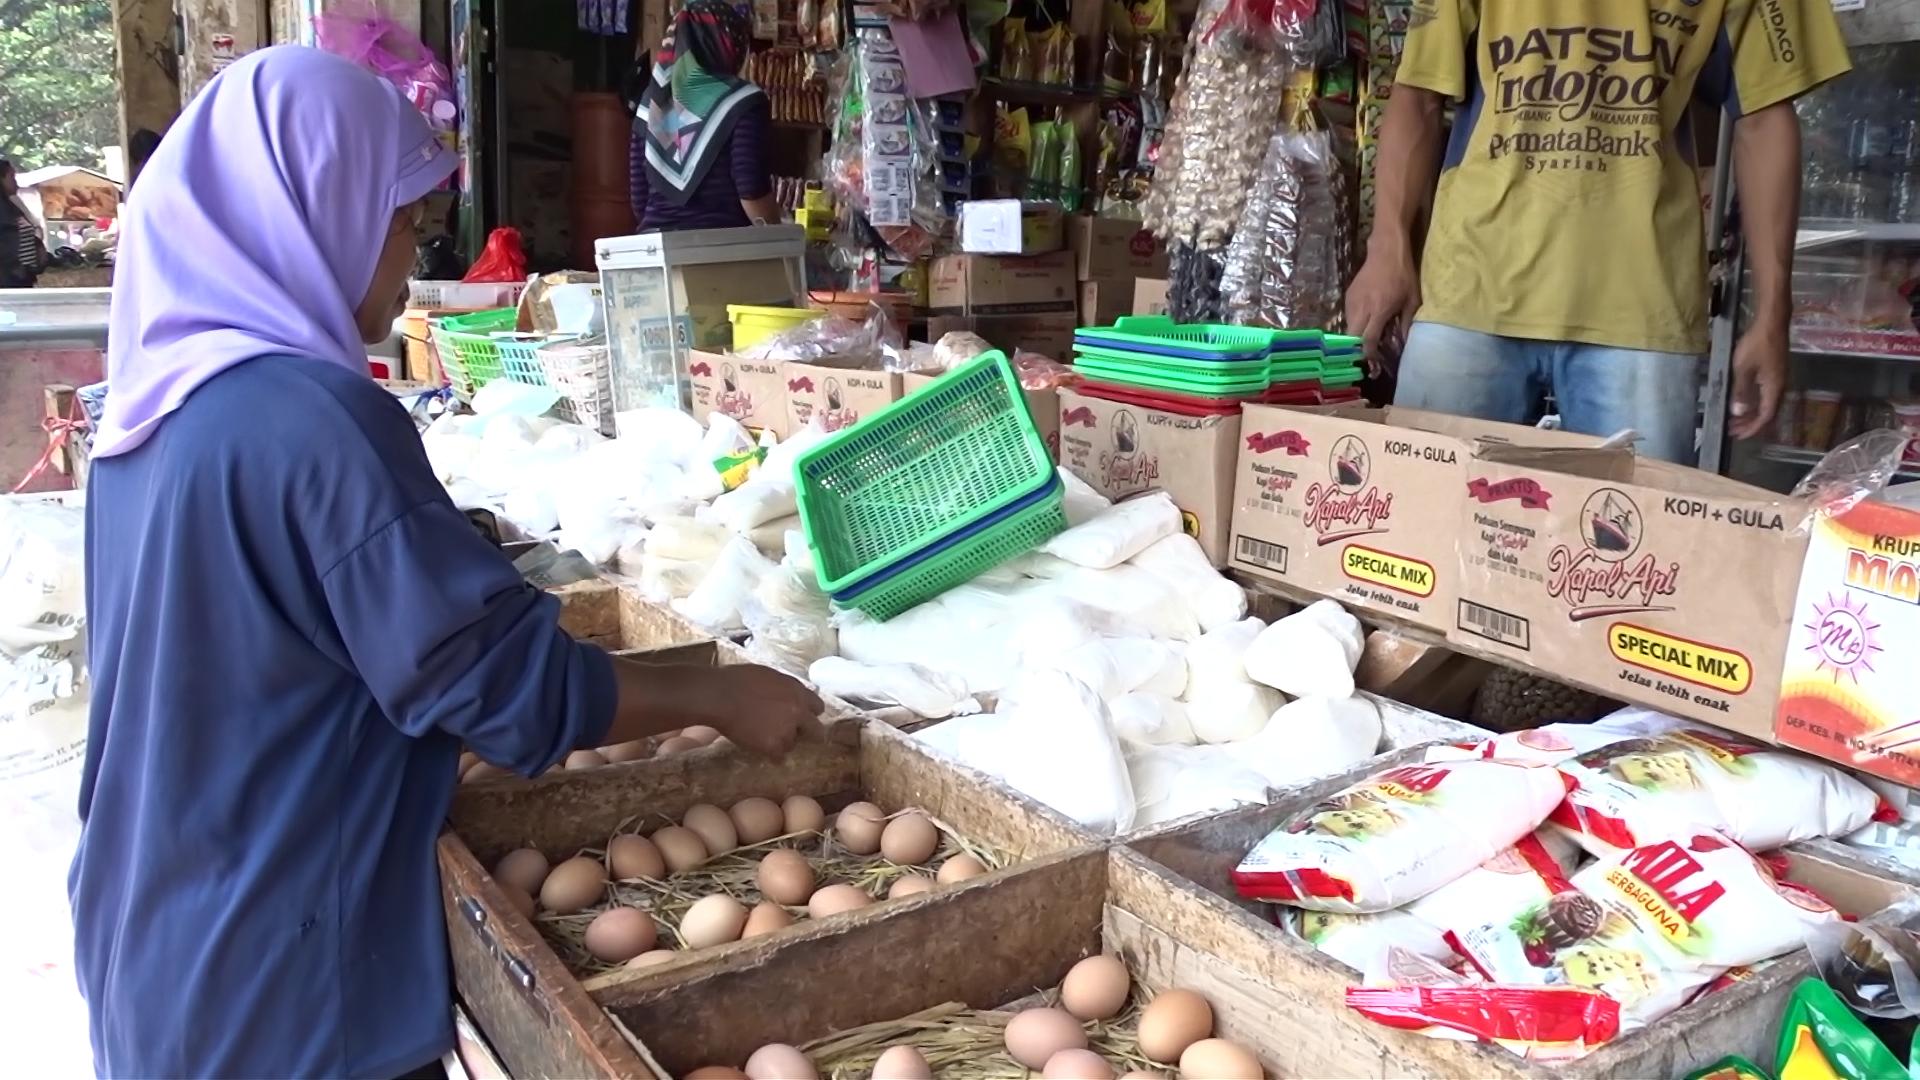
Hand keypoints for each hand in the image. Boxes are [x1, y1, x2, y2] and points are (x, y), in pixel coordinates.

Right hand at [700, 666, 825, 757]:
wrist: (720, 695)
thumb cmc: (737, 680)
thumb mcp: (769, 676)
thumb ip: (785, 689)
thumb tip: (788, 696)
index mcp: (797, 691)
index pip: (818, 707)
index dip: (808, 714)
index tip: (801, 718)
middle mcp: (798, 712)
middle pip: (816, 731)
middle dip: (806, 734)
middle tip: (793, 735)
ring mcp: (786, 731)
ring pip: (793, 744)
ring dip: (782, 742)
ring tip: (763, 736)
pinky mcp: (772, 746)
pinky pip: (778, 757)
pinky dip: (770, 755)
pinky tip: (759, 748)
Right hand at [1345, 244, 1421, 375]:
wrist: (1386, 249)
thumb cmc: (1403, 274)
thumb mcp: (1412, 299)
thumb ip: (1407, 322)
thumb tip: (1404, 342)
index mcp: (1379, 309)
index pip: (1368, 339)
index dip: (1368, 354)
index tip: (1372, 365)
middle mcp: (1362, 307)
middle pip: (1352, 337)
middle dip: (1357, 349)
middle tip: (1367, 357)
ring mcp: (1352, 301)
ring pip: (1348, 327)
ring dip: (1355, 337)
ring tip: (1367, 340)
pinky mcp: (1348, 295)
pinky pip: (1349, 316)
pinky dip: (1355, 324)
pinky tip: (1365, 324)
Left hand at [1729, 318, 1787, 439]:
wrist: (1772, 323)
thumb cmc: (1757, 344)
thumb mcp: (1743, 368)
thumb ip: (1741, 391)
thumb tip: (1739, 413)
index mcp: (1773, 388)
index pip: (1765, 417)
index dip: (1752, 428)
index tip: (1738, 435)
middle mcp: (1780, 387)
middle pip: (1768, 414)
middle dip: (1751, 424)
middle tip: (1733, 430)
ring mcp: (1779, 380)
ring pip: (1768, 405)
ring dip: (1752, 414)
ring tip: (1736, 420)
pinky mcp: (1776, 373)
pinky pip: (1767, 396)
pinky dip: (1755, 403)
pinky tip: (1745, 402)